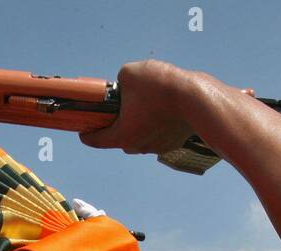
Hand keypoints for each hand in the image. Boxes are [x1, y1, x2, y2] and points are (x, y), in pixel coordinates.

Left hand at [78, 60, 206, 155]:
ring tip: (146, 100)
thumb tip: (123, 86)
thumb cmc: (160, 87)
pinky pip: (158, 132)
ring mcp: (157, 147)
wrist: (198, 99)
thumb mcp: (129, 73)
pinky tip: (163, 105)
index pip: (95, 140)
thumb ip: (119, 82)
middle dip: (117, 120)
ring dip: (138, 121)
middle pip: (119, 135)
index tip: (82, 128)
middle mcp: (137, 146)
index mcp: (122, 135)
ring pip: (140, 134)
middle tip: (120, 103)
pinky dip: (156, 121)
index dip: (85, 132)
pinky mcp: (173, 143)